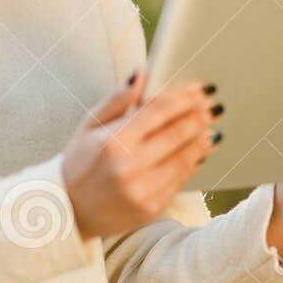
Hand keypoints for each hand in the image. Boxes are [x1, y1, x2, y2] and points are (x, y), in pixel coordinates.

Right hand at [61, 68, 223, 239]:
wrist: (69, 211)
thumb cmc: (79, 161)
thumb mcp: (89, 125)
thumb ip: (118, 98)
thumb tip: (143, 72)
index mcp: (113, 142)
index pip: (158, 111)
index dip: (183, 97)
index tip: (199, 88)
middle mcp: (129, 167)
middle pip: (178, 133)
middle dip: (199, 115)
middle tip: (213, 104)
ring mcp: (142, 191)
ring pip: (185, 158)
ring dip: (203, 139)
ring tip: (212, 125)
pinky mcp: (151, 208)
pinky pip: (180, 180)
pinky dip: (193, 162)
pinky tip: (200, 150)